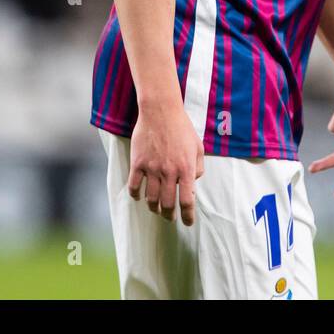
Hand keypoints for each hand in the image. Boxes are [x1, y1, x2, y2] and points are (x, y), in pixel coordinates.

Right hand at [128, 99, 204, 225]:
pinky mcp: (138, 163)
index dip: (188, 216)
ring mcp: (152, 168)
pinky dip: (136, 195)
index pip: (187, 201)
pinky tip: (139, 197)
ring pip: (150, 198)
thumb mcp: (198, 147)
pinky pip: (134, 186)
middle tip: (170, 217)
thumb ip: (198, 168)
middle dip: (169, 215)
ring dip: (154, 208)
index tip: (188, 223)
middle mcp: (169, 172)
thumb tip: (194, 184)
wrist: (161, 111)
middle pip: (168, 204)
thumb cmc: (182, 128)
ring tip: (156, 209)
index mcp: (186, 169)